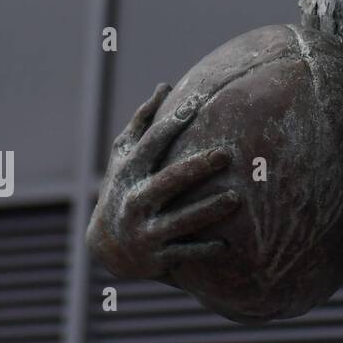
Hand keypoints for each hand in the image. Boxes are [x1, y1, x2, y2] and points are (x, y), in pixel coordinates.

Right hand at [86, 83, 241, 280]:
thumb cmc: (124, 187)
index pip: (152, 144)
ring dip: (207, 211)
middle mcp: (135, 201)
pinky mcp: (155, 258)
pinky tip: (227, 245)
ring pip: (179, 221)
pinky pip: (183, 253)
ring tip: (236, 198)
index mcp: (130, 172)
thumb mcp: (124, 157)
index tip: (197, 103)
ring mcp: (144, 231)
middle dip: (196, 168)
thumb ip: (142, 122)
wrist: (106, 247)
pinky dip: (203, 250)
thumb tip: (164, 85)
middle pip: (168, 181)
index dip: (173, 123)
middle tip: (227, 153)